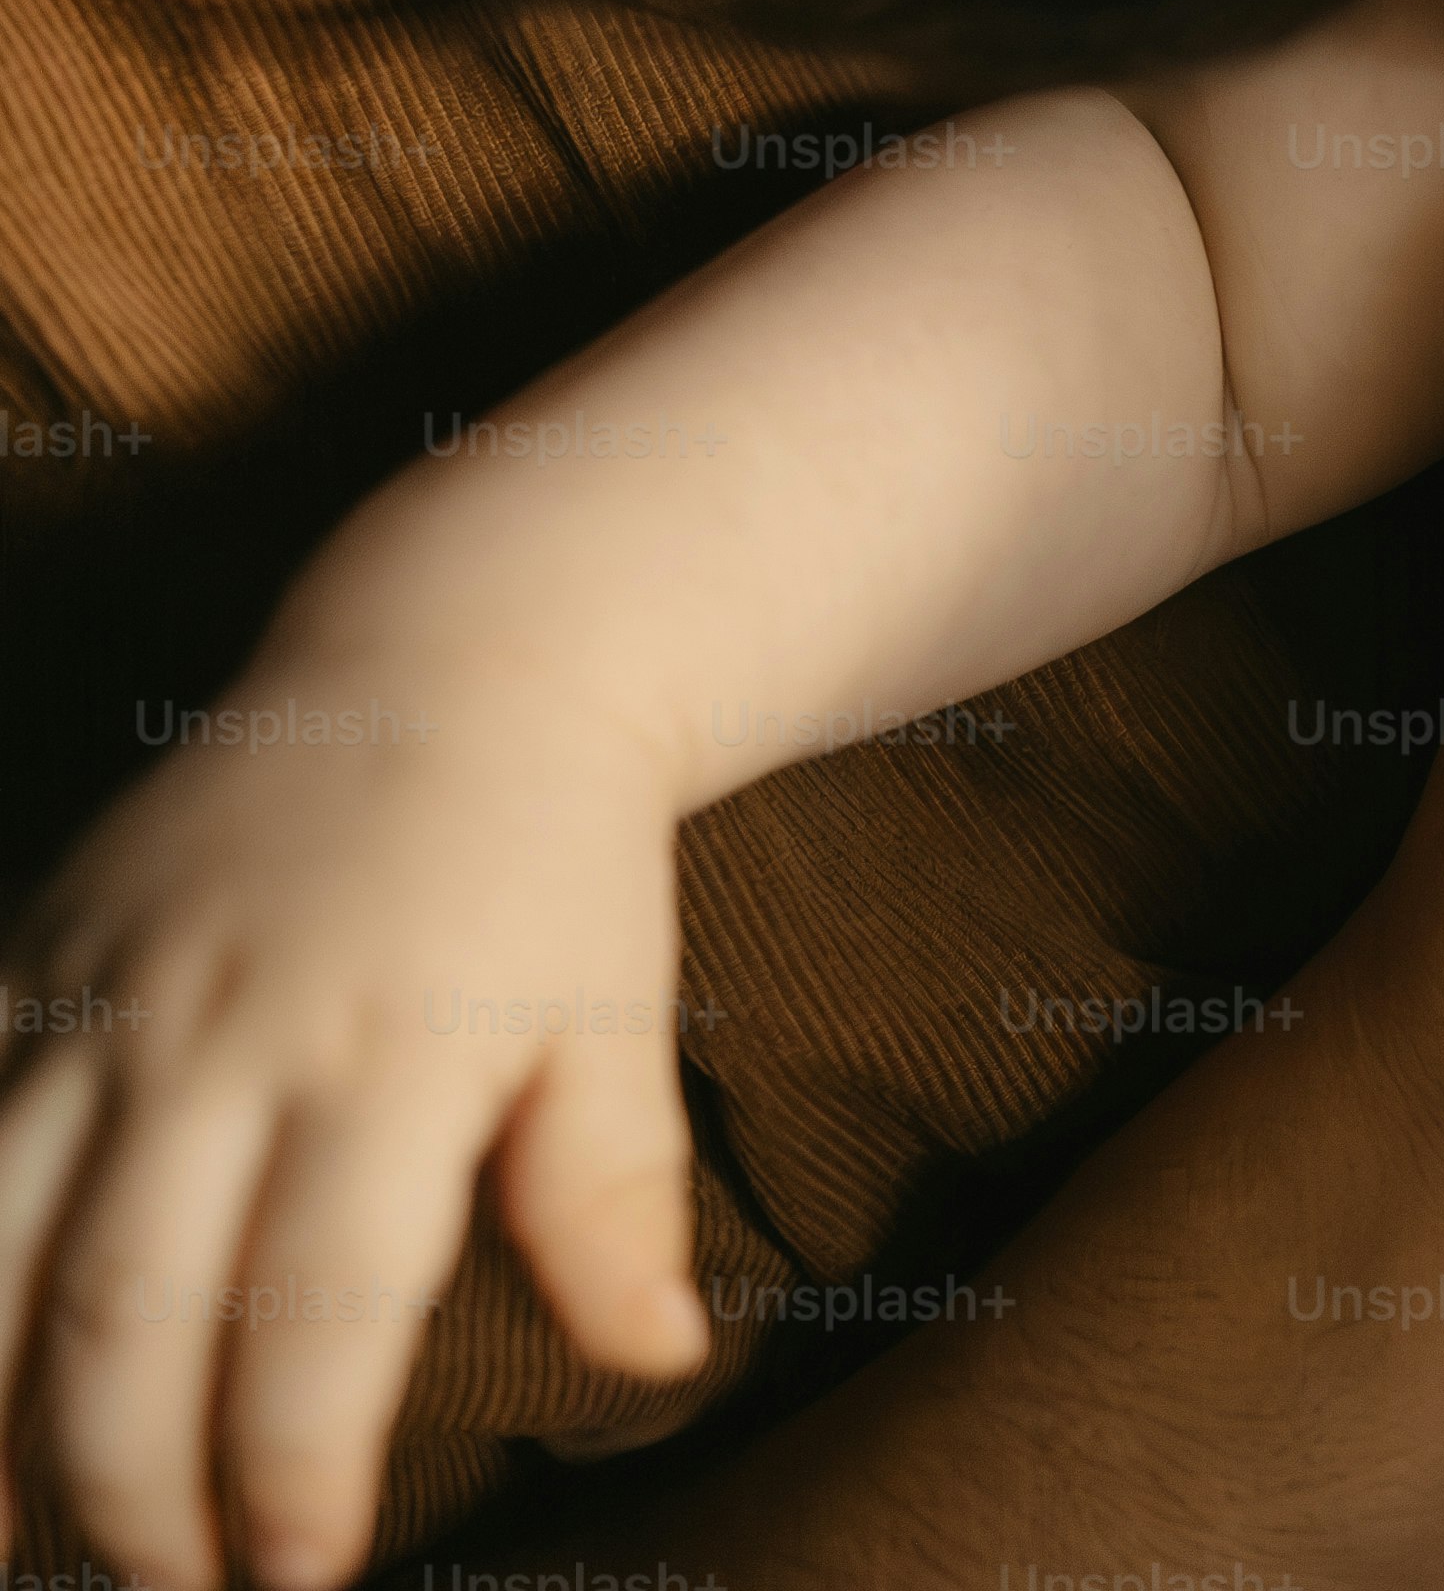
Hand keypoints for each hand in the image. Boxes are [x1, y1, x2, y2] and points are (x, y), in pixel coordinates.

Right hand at [1, 701, 708, 1590]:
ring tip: (6, 1546)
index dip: (293, 1471)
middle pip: (126, 1311)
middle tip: (174, 1586)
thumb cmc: (551, 868)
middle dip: (132, 1487)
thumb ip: (613, 1191)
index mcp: (388, 1060)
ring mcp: (100, 1001)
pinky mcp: (27, 962)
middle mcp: (221, 1037)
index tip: (300, 1575)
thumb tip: (660, 1358)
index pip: (319, 1316)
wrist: (449, 663)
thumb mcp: (617, 1016)